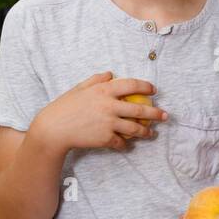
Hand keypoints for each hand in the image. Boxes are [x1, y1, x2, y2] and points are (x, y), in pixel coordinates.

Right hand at [30, 71, 166, 154]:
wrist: (54, 129)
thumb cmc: (64, 107)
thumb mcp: (79, 88)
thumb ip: (96, 80)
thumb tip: (110, 74)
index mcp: (104, 90)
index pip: (131, 85)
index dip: (145, 86)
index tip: (153, 90)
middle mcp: (109, 106)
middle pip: (140, 110)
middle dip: (156, 113)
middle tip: (165, 116)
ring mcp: (109, 123)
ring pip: (135, 129)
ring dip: (146, 132)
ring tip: (152, 133)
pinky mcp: (105, 138)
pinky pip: (121, 142)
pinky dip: (125, 144)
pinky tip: (127, 145)